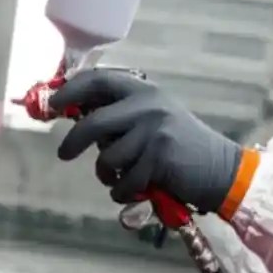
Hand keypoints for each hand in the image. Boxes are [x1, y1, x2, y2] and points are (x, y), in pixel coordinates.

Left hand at [50, 68, 241, 211]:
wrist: (221, 170)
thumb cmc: (180, 146)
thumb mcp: (153, 118)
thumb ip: (120, 114)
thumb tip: (74, 114)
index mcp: (144, 91)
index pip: (98, 81)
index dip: (70, 90)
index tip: (51, 103)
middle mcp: (148, 105)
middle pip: (93, 122)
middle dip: (73, 142)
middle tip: (63, 154)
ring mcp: (154, 131)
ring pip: (106, 158)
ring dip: (108, 175)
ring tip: (126, 176)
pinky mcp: (158, 159)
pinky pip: (122, 182)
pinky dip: (124, 192)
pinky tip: (141, 188)